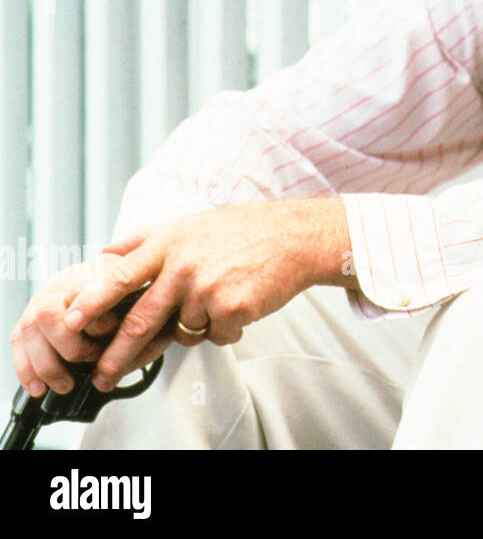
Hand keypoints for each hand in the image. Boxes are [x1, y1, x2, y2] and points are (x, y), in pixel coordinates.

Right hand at [10, 256, 134, 397]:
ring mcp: (46, 295)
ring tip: (67, 384)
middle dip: (70, 346)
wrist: (123, 281)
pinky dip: (27, 369)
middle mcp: (69, 278)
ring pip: (32, 327)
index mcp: (104, 269)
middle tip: (91, 360)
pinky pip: (20, 341)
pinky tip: (39, 387)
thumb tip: (130, 356)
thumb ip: (145, 320)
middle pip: (51, 312)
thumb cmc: (139, 297)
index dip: (98, 315)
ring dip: (48, 364)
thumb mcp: (151, 302)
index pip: (92, 289)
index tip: (110, 331)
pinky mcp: (31, 314)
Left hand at [62, 197, 350, 390]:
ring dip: (198, 326)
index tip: (70, 321)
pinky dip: (226, 328)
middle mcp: (183, 266)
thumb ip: (146, 238)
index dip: (93, 300)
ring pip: (184, 330)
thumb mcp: (190, 224)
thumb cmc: (244, 231)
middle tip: (103, 375)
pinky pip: (216, 336)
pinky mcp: (231, 307)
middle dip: (119, 354)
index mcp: (168, 244)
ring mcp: (207, 288)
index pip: (120, 276)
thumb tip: (105, 252)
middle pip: (140, 320)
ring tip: (222, 297)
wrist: (296, 237)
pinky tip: (243, 302)